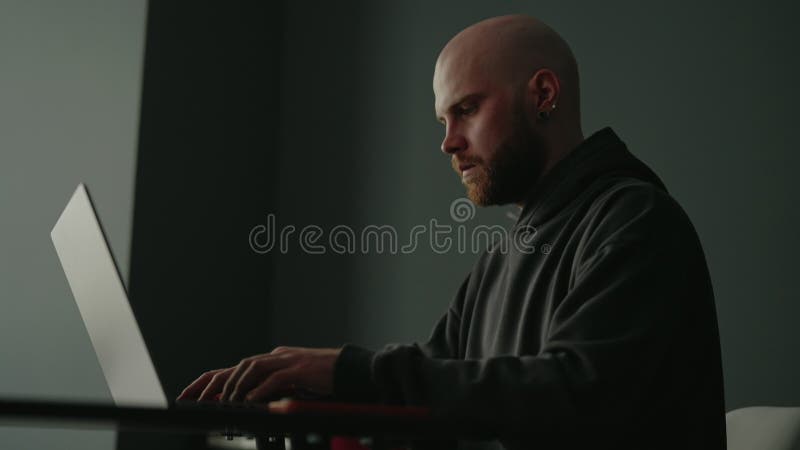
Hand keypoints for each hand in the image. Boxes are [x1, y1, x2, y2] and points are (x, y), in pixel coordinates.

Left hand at [177, 346, 341, 402]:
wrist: (351, 369)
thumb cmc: (325, 379)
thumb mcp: (294, 384)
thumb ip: (273, 389)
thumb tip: (250, 402)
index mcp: (274, 360)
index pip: (236, 368)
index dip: (211, 380)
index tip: (190, 394)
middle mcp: (277, 357)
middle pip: (239, 365)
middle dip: (215, 382)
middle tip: (196, 398)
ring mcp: (288, 361)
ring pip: (252, 367)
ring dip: (236, 385)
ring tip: (225, 402)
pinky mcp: (300, 369)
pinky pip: (274, 378)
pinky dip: (260, 390)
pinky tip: (250, 401)